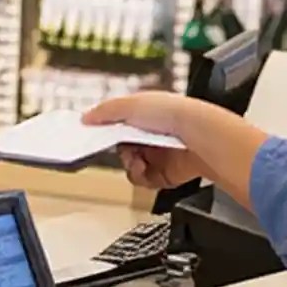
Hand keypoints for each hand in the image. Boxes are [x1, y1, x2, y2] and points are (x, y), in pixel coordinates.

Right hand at [84, 92, 269, 209]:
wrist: (200, 137)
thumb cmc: (174, 114)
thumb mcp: (131, 104)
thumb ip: (105, 111)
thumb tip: (86, 118)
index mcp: (147, 114)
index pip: (119, 124)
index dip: (107, 131)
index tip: (96, 136)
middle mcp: (153, 134)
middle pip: (122, 148)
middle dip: (119, 151)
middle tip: (123, 149)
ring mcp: (159, 155)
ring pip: (130, 166)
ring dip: (130, 165)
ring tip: (137, 161)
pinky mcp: (166, 174)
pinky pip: (144, 181)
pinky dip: (141, 177)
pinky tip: (145, 169)